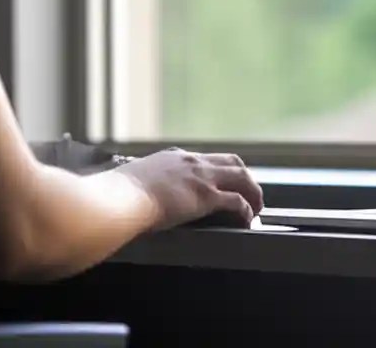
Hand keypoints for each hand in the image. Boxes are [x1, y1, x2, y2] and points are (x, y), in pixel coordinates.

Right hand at [112, 149, 263, 229]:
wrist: (120, 198)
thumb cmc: (118, 193)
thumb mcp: (133, 180)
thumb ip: (142, 184)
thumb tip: (134, 195)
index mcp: (174, 156)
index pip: (205, 159)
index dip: (219, 170)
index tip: (222, 183)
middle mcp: (192, 161)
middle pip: (232, 161)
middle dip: (244, 176)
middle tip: (249, 193)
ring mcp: (201, 177)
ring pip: (241, 177)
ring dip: (253, 192)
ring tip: (256, 207)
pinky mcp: (206, 197)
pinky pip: (237, 201)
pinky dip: (246, 210)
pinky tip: (248, 220)